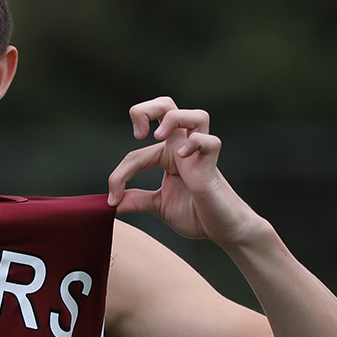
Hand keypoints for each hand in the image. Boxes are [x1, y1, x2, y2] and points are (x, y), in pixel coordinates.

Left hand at [106, 98, 267, 247]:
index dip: (118, 175)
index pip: (136, 154)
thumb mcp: (159, 206)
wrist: (223, 231)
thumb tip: (112, 204)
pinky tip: (183, 157)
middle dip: (145, 110)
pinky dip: (195, 143)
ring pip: (195, 115)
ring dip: (173, 118)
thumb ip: (138, 201)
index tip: (113, 198)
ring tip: (159, 137)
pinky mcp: (212, 167)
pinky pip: (210, 142)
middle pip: (167, 106)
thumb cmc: (197, 214)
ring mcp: (199, 155)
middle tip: (139, 134)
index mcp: (168, 156)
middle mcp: (183, 149)